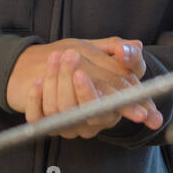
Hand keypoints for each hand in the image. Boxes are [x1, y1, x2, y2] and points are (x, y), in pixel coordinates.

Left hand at [7, 36, 159, 128]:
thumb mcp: (121, 61)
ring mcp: (68, 126)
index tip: (83, 74)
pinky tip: (38, 80)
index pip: (110, 109)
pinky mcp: (45, 123)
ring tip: (56, 56)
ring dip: (55, 81)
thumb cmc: (101, 70)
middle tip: (71, 55)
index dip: (98, 95)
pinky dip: (36, 98)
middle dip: (76, 85)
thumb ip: (131, 56)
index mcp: (112, 110)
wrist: (67, 73)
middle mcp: (91, 123)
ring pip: (59, 111)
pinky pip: (37, 117)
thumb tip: (136, 46)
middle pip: (85, 112)